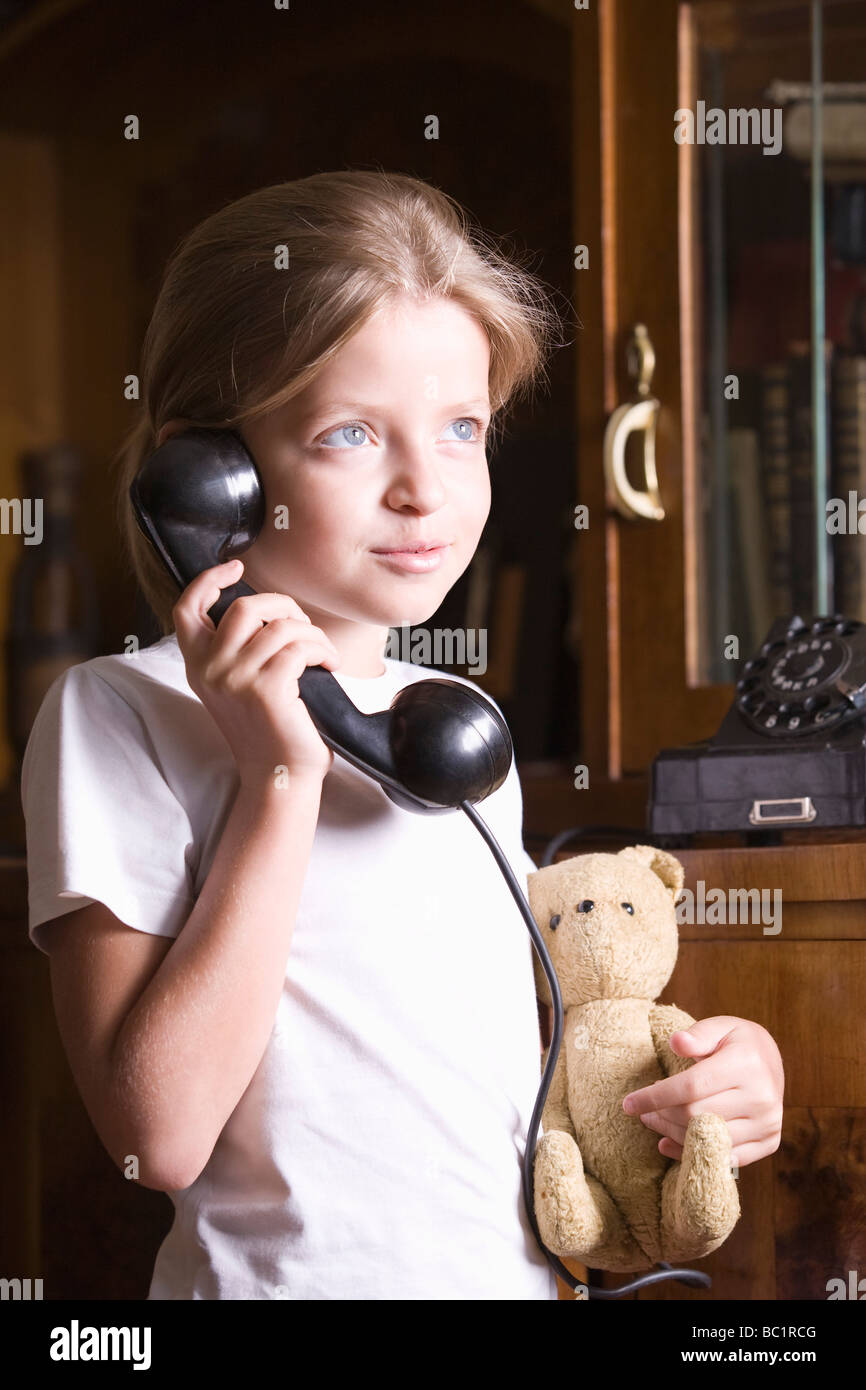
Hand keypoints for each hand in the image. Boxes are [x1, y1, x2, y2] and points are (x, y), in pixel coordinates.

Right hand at [172, 559, 341, 785]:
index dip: (208, 581)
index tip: (237, 568)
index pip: (185, 609)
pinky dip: (322, 650)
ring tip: (323, 653)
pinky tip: (330, 666)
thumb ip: (237, 648)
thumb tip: (267, 606)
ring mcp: (235, 678)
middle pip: (244, 607)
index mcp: (197, 666)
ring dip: (312, 633)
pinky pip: (300, 647)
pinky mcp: (266, 689)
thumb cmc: (269, 728)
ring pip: (280, 626)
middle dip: (283, 606)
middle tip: (304, 627)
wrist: (279, 775)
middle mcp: (209, 670)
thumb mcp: (239, 684)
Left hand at [621, 1016, 783, 1169]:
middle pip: (695, 1116)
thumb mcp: (719, 1027)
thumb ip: (697, 1035)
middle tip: (642, 1111)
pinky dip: (691, 1154)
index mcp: (747, 1065)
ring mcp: (767, 1123)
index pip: (691, 1087)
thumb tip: (676, 1042)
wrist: (772, 1062)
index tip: (628, 1103)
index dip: (655, 1097)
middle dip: (660, 1115)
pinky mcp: (768, 1143)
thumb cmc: (737, 1041)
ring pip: (707, 1140)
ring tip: (653, 1121)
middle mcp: (762, 1097)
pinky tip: (668, 1142)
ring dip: (671, 1133)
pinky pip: (724, 1158)